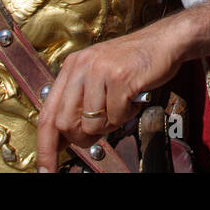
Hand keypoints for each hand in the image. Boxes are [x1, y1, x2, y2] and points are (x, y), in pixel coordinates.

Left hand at [35, 22, 183, 171]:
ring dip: (110, 124)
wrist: (165, 41)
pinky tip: (132, 99)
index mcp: (72, 67)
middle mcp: (81, 67)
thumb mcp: (98, 74)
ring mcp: (99, 71)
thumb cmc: (135, 60)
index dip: (44, 146)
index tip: (45, 168)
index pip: (47, 114)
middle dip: (82, 137)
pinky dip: (127, 115)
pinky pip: (116, 116)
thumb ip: (80, 100)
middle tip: (100, 131)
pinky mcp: (120, 78)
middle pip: (64, 123)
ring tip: (121, 107)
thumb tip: (65, 135)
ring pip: (91, 124)